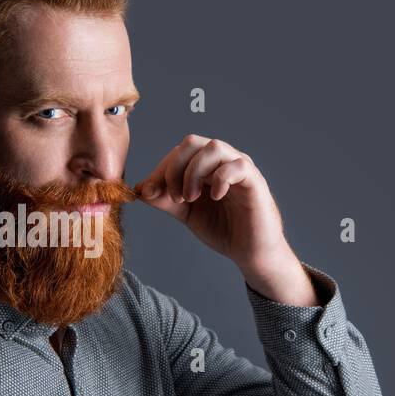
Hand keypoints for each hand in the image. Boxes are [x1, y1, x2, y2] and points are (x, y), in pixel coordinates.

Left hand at [134, 134, 317, 305]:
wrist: (249, 252)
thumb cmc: (223, 229)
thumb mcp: (185, 213)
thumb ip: (165, 200)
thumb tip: (140, 189)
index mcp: (205, 166)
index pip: (177, 153)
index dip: (160, 170)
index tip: (149, 192)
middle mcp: (222, 161)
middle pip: (192, 143)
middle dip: (174, 168)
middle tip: (174, 197)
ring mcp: (239, 168)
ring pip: (214, 147)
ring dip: (194, 172)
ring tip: (190, 198)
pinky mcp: (254, 181)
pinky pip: (237, 166)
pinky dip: (220, 179)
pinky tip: (215, 197)